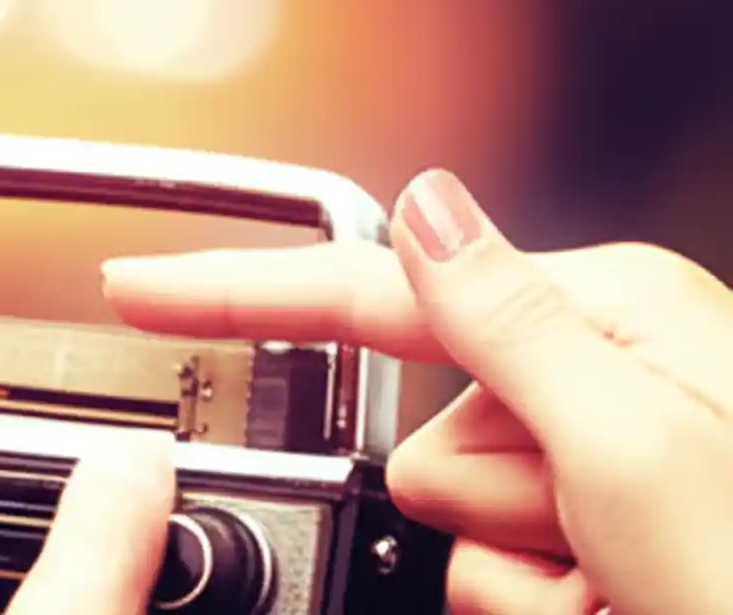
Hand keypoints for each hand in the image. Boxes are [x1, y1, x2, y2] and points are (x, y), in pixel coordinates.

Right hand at [101, 169, 732, 613]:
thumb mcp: (636, 441)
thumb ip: (505, 319)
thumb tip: (421, 204)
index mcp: (600, 317)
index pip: (376, 293)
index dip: (242, 292)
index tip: (141, 286)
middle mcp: (595, 375)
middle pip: (420, 437)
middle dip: (484, 506)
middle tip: (589, 542)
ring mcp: (594, 463)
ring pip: (455, 521)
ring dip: (528, 573)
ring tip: (631, 583)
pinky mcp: (593, 535)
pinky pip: (498, 575)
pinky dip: (550, 606)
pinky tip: (630, 603)